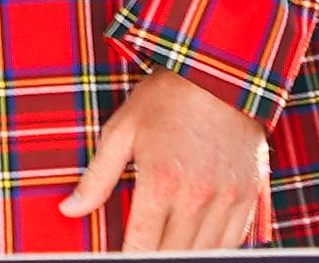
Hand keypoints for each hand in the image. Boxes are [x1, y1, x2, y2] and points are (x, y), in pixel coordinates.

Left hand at [59, 70, 269, 249]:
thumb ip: (97, 176)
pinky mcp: (248, 195)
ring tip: (166, 251)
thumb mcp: (123, 130)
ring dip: (183, 257)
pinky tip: (197, 246)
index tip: (120, 259)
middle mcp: (197, 196)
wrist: (220, 74)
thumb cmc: (166, 98)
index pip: (141, 247)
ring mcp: (227, 198)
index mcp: (161, 182)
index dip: (128, 259)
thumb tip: (69, 209)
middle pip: (173, 256)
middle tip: (142, 253)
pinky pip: (233, 242)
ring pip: (204, 255)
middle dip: (154, 259)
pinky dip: (214, 250)